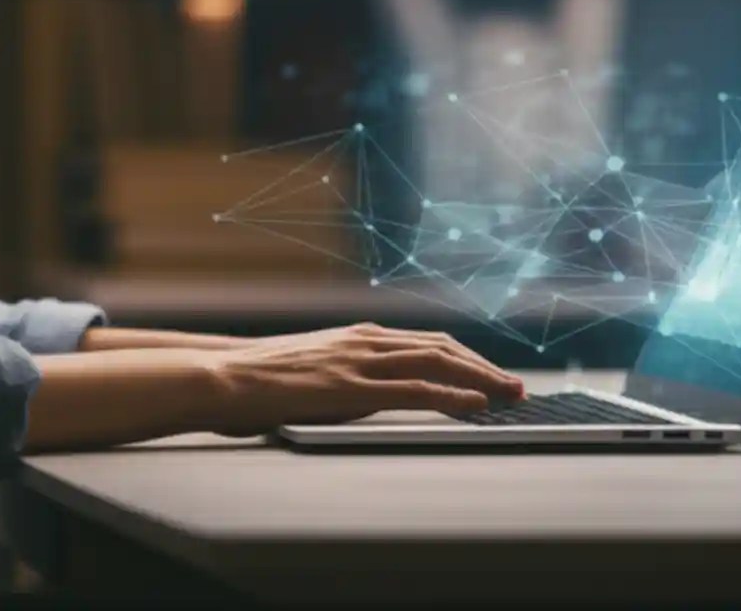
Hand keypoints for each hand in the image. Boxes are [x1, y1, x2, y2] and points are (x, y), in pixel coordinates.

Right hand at [202, 323, 523, 434]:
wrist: (224, 375)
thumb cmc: (262, 378)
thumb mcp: (316, 369)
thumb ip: (350, 377)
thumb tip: (375, 395)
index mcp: (361, 336)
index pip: (429, 342)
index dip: (467, 359)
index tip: (493, 375)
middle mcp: (368, 341)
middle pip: (444, 348)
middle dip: (485, 368)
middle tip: (516, 388)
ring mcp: (361, 361)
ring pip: (437, 364)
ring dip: (481, 379)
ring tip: (509, 396)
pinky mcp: (351, 387)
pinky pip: (413, 390)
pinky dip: (451, 395)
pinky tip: (475, 405)